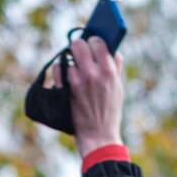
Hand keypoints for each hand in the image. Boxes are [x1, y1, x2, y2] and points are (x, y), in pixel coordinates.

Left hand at [46, 35, 123, 157]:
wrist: (98, 136)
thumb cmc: (110, 112)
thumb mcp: (118, 89)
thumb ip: (116, 68)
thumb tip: (113, 51)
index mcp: (109, 71)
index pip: (98, 42)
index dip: (94, 40)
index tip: (93, 42)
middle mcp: (92, 73)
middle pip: (79, 44)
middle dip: (79, 45)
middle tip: (80, 50)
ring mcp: (77, 81)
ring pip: (67, 56)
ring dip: (70, 59)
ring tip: (75, 65)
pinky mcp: (65, 89)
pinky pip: (58, 69)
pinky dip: (61, 69)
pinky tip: (66, 74)